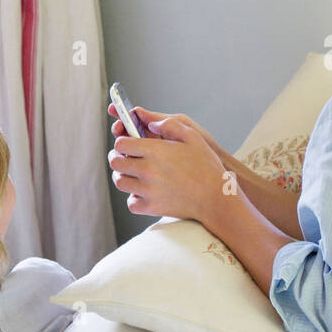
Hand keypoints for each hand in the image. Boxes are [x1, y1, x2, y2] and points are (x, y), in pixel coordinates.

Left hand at [107, 115, 235, 224]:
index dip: (122, 142)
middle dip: (118, 158)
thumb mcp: (193, 137)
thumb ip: (169, 125)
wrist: (216, 198)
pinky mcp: (151, 207)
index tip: (127, 145)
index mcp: (155, 151)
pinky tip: (142, 192)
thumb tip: (149, 123)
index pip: (121, 144)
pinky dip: (133, 198)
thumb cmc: (206, 166)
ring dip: (123, 176)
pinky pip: (130, 203)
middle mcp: (147, 170)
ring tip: (132, 174)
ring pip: (120, 182)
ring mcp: (148, 190)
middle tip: (125, 158)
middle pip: (115, 162)